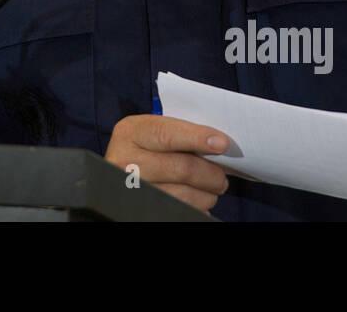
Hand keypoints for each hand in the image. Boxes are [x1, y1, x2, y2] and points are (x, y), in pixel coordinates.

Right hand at [105, 114, 230, 213]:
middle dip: (212, 174)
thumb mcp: (152, 134)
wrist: (125, 174)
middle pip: (183, 168)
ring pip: (185, 196)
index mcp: (130, 133)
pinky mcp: (142, 211)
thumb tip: (218, 144)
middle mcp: (126, 162)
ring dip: (207, 195)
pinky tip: (197, 201)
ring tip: (211, 189)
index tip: (222, 143)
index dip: (197, 138)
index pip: (167, 134)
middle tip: (221, 177)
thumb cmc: (147, 150)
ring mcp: (132, 190)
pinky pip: (181, 213)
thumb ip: (179, 134)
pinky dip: (197, 209)